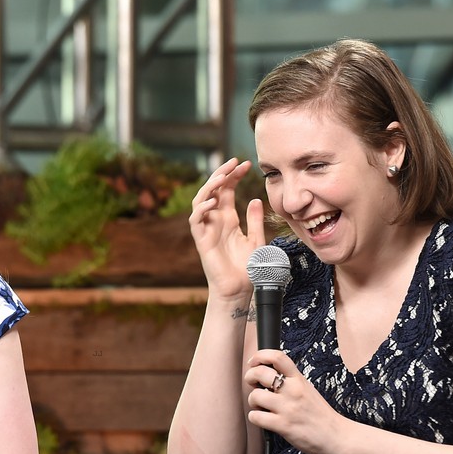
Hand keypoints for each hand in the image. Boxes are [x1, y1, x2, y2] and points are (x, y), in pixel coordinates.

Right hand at [189, 158, 267, 300]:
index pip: (227, 191)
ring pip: (200, 201)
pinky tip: (212, 201)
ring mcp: (207, 230)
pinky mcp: (202, 241)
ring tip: (222, 176)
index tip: (246, 164)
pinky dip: (201, 209)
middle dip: (222, 174)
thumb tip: (256, 199)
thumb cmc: (248, 268)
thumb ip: (255, 220)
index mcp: (228, 219)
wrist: (240, 290)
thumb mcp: (257, 239)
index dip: (233, 176)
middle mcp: (216, 221)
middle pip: (213, 191)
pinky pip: (195, 221)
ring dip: (209, 186)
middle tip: (234, 163)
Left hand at [244, 350, 347, 453]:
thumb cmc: (321, 415)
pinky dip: (255, 418)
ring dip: (253, 401)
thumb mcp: (307, 390)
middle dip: (250, 377)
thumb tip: (266, 376)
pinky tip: (263, 419)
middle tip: (253, 385)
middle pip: (260, 373)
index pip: (277, 357)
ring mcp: (288, 408)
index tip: (254, 362)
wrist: (338, 436)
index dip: (260, 356)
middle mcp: (293, 390)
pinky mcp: (283, 426)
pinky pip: (256, 417)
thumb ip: (290, 381)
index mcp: (299, 379)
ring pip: (255, 395)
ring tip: (261, 406)